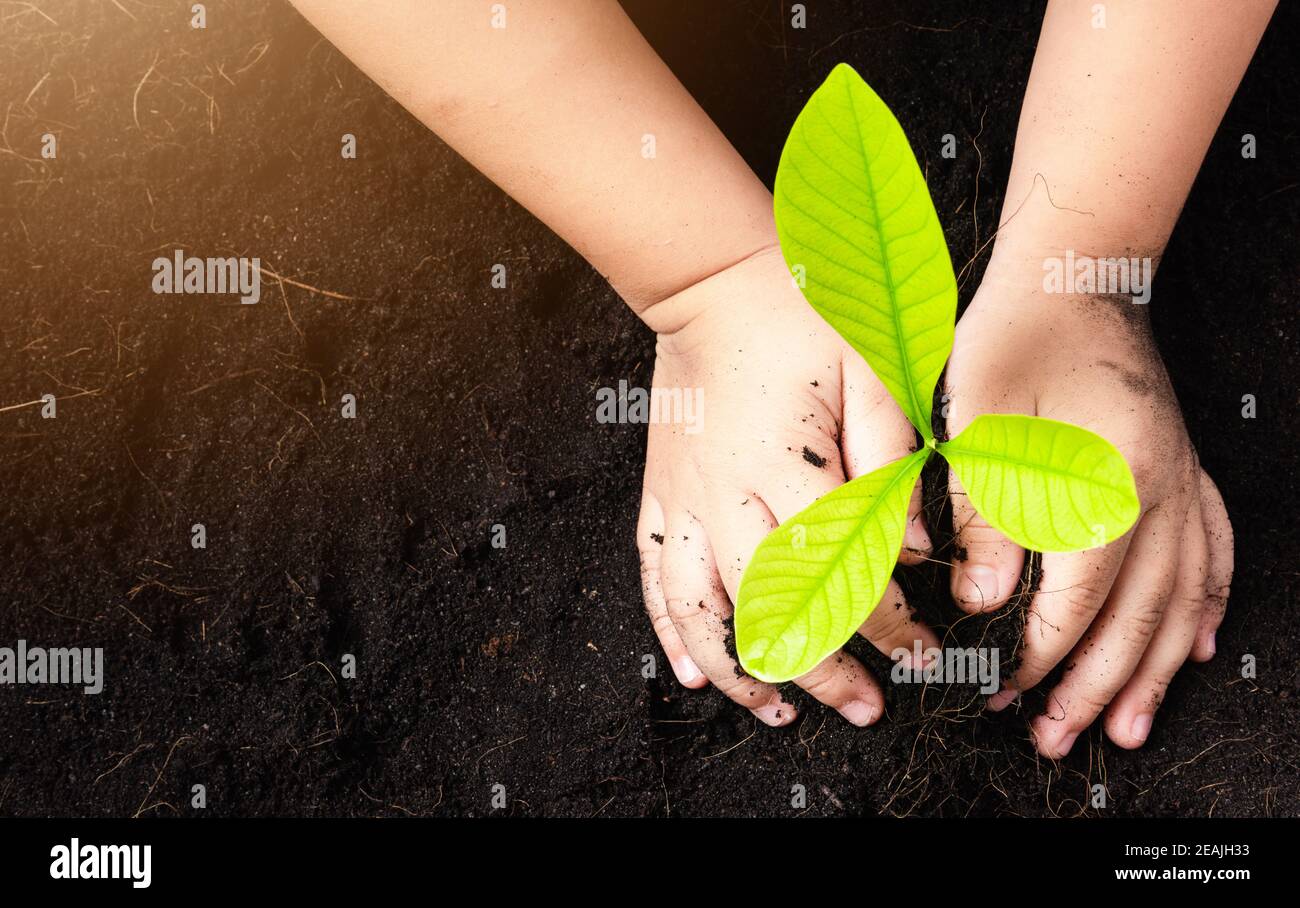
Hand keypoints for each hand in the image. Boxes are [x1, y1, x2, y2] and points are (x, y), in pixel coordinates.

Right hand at [636, 246, 937, 726]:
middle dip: (823, 671)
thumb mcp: (873, 365)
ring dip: (740, 673)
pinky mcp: (660, 495)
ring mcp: (683, 500)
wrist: (712, 279)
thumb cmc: (802, 312)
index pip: (842, 571)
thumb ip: (895, 456)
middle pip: (770, 611)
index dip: (886, 624)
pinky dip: (672, 634)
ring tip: (780, 714)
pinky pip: (655, 580)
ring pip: (701, 614)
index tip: (921, 651)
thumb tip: (918, 544)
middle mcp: (726, 494)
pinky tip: (693, 673)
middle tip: (866, 706)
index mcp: (787, 463)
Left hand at [944, 262, 1232, 756]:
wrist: (1071, 276)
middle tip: (1055, 738)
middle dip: (1091, 688)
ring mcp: (1180, 483)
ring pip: (1180, 599)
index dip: (1038, 658)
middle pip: (1134, 618)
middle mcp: (1158, 494)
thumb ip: (985, 516)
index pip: (1076, 603)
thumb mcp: (977, 425)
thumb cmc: (1015, 339)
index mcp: (1106, 486)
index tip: (1003, 690)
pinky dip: (1206, 605)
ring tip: (1129, 727)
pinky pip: (1213, 552)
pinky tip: (1199, 643)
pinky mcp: (1182, 471)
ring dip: (1154, 670)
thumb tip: (983, 600)